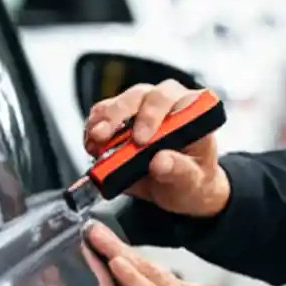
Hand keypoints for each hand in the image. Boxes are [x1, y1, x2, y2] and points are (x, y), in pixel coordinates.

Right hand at [83, 79, 229, 217]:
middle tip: (106, 137)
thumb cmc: (193, 179)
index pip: (175, 99)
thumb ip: (180, 171)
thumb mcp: (193, 181)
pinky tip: (91, 144)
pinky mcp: (120, 119)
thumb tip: (161, 162)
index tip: (141, 139)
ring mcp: (142, 108)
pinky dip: (92, 129)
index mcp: (194, 111)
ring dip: (103, 121)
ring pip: (119, 103)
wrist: (178, 189)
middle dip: (120, 115)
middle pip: (142, 95)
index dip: (154, 115)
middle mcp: (167, 102)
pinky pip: (102, 115)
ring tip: (96, 141)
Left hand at [86, 222, 285, 285]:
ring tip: (96, 236)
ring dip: (119, 253)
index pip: (160, 278)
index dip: (136, 264)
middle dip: (121, 248)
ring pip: (148, 275)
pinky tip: (116, 264)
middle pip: (151, 269)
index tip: (116, 252)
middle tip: (96, 230)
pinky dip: (132, 278)